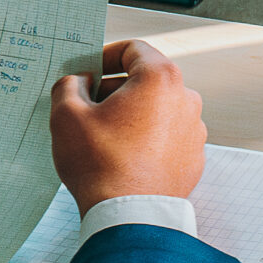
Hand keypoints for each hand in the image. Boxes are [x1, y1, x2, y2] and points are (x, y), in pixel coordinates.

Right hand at [48, 39, 206, 212]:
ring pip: (157, 108)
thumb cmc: (100, 163)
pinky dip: (146, 137)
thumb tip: (79, 80)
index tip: (87, 71)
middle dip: (114, 88)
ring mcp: (194, 127)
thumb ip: (69, 86)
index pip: (134, 49)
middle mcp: (186, 97)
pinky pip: (167, 134)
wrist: (130, 213)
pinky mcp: (194, 153)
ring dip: (131, 114)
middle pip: (146, 79)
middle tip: (85, 107)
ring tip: (101, 136)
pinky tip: (122, 156)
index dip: (105, 55)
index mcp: (160, 78)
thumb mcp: (67, 116)